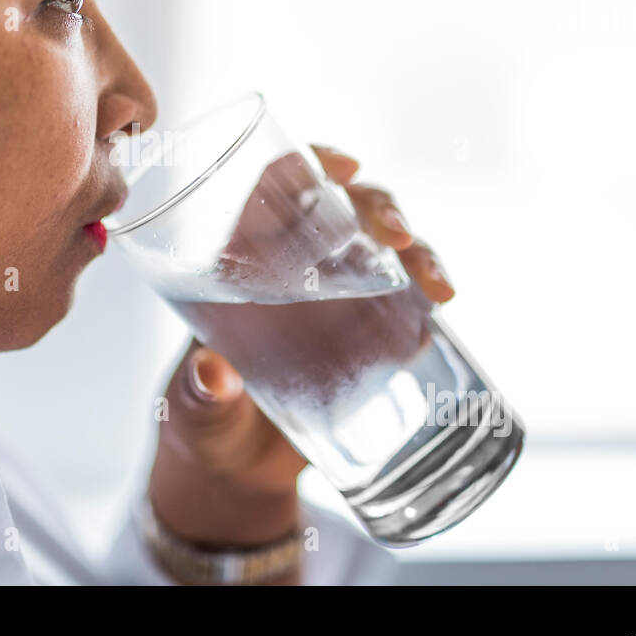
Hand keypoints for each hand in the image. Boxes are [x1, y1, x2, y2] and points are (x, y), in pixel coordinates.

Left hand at [147, 143, 455, 559]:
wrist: (242, 472)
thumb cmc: (205, 425)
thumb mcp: (196, 412)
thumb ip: (201, 398)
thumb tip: (212, 377)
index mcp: (239, 261)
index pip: (271, 187)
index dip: (306, 163)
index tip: (342, 166)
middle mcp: (294, 265)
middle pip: (341, 205)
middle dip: (378, 205)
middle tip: (398, 234)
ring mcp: (338, 295)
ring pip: (384, 247)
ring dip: (417, 252)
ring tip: (436, 285)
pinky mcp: (370, 331)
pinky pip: (408, 297)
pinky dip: (428, 294)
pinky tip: (439, 309)